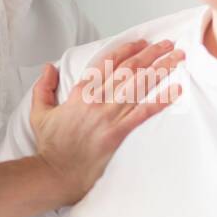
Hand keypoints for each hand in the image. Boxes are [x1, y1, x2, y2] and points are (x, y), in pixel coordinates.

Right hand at [30, 38, 183, 202]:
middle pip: (129, 69)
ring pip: (139, 85)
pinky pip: (143, 113)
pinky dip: (161, 100)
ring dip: (160, 69)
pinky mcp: (117, 133)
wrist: (55, 173)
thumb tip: (48, 68)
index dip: (127, 50)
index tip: (142, 43)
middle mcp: (96, 100)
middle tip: (169, 44)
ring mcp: (108, 116)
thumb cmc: (50, 146)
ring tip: (177, 57)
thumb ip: (43, 88)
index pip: (108, 64)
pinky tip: (176, 90)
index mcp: (80, 93)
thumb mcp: (39, 113)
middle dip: (151, 53)